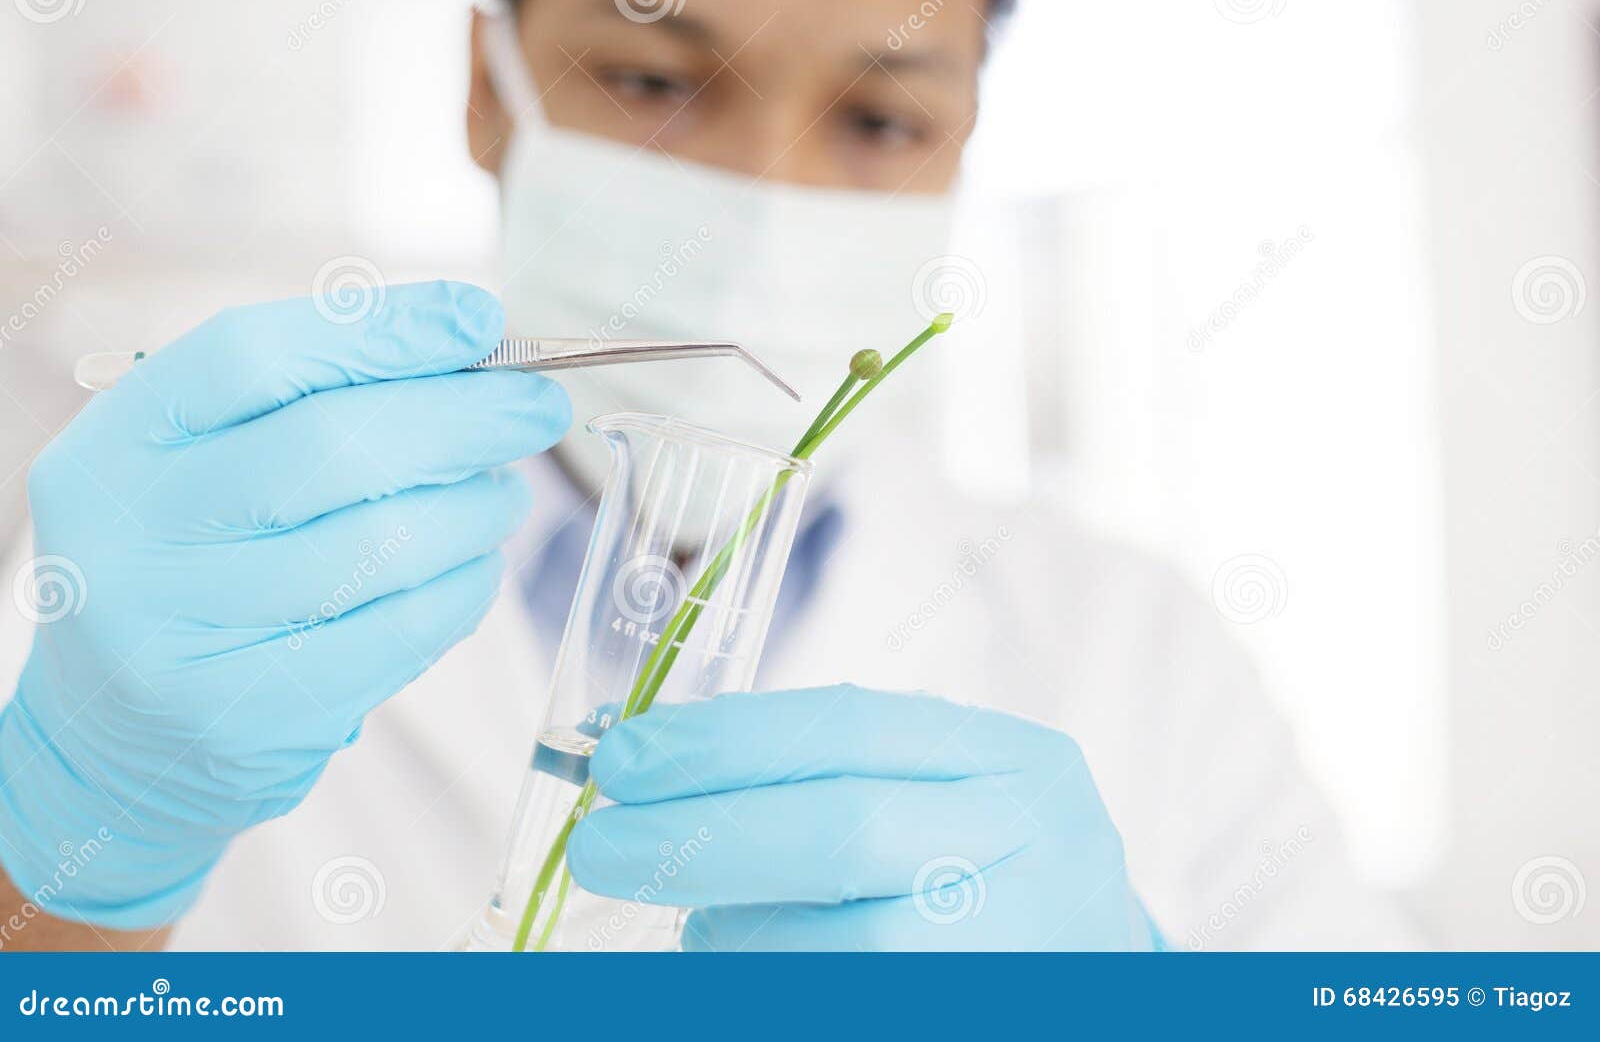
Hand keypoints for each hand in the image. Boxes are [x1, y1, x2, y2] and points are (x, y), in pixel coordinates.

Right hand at [0, 281, 568, 928]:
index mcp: (115, 445)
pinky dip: (463, 588)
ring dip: (475, 508)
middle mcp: (131, 536)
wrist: (108, 746)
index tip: (479, 318)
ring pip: (383, 543)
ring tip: (505, 493)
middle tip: (539, 408)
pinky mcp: (247, 717)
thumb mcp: (196, 468)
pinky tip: (476, 566)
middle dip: (465, 417)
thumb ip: (304, 402)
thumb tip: (468, 351)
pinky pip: (399, 631)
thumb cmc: (185, 568)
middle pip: (335, 445)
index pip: (253, 354)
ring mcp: (185, 633)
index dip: (383, 328)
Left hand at [566, 685, 1156, 949]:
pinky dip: (766, 984)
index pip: (855, 729)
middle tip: (603, 846)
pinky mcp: (985, 1014)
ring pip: (844, 946)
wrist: (1095, 972)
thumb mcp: (937, 790)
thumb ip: (819, 766)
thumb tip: (646, 756)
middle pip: (846, 831)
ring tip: (696, 925)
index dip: (726, 742)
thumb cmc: (986, 865)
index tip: (623, 758)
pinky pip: (844, 1002)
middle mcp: (1035, 845)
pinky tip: (736, 965)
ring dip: (733, 932)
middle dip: (705, 835)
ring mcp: (1024, 945)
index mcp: (1016, 760)